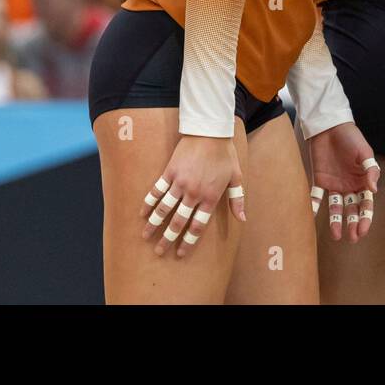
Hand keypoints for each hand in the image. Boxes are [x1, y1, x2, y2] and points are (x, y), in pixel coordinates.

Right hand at [140, 134, 243, 257]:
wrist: (210, 131)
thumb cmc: (225, 154)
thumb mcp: (236, 177)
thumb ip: (237, 200)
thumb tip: (242, 219)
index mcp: (210, 197)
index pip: (197, 226)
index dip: (188, 241)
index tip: (180, 253)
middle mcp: (194, 193)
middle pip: (178, 222)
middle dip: (168, 239)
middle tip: (160, 251)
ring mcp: (180, 183)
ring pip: (164, 209)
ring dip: (153, 224)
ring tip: (145, 237)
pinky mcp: (170, 172)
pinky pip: (157, 191)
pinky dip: (149, 203)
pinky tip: (142, 213)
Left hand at [308, 122, 381, 242]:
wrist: (330, 126)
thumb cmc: (351, 138)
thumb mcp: (364, 153)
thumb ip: (370, 170)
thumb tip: (373, 191)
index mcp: (363, 181)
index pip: (366, 204)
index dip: (365, 217)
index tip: (363, 230)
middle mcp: (350, 186)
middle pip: (352, 209)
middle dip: (353, 224)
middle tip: (352, 238)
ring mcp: (334, 184)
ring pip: (336, 207)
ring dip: (336, 221)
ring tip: (336, 236)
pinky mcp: (320, 180)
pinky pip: (317, 196)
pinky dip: (315, 206)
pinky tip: (312, 217)